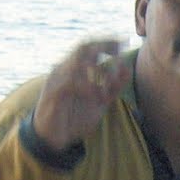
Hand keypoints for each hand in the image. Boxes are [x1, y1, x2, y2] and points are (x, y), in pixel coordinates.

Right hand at [31, 37, 129, 151]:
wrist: (54, 137)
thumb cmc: (75, 117)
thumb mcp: (100, 103)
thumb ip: (113, 88)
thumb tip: (127, 69)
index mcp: (74, 70)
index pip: (88, 47)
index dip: (105, 42)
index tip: (123, 42)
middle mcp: (64, 70)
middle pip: (82, 48)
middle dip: (102, 46)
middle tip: (119, 51)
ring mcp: (56, 80)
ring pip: (76, 64)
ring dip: (98, 71)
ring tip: (112, 81)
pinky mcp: (52, 94)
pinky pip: (69, 84)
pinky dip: (87, 87)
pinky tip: (98, 94)